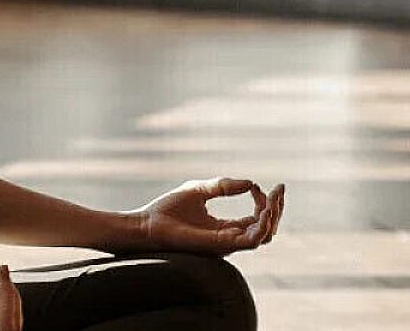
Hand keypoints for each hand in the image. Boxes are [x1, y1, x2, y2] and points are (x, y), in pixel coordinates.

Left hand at [128, 176, 284, 256]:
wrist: (147, 224)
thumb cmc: (168, 209)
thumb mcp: (199, 190)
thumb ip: (222, 186)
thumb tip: (251, 183)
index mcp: (225, 227)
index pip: (256, 220)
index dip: (265, 203)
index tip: (262, 186)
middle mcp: (229, 238)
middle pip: (265, 229)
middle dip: (277, 209)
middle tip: (281, 190)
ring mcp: (226, 243)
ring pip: (263, 236)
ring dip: (273, 216)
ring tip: (273, 198)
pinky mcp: (220, 245)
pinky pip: (250, 241)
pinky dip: (261, 226)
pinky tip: (262, 209)